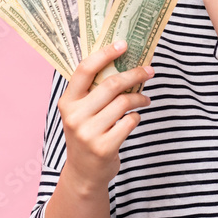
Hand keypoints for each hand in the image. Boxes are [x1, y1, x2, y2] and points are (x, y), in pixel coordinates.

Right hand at [56, 40, 153, 190]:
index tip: (124, 44)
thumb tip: (122, 61)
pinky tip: (135, 118)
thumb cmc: (87, 134)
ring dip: (140, 98)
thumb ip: (93, 91)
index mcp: (67, 102)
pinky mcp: (104, 147)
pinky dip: (137, 116)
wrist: (84, 173)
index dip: (105, 54)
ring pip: (124, 102)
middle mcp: (75, 116)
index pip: (84, 70)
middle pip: (111, 84)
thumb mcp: (81, 112)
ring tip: (145, 100)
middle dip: (135, 74)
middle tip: (149, 70)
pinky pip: (130, 122)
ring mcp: (88, 133)